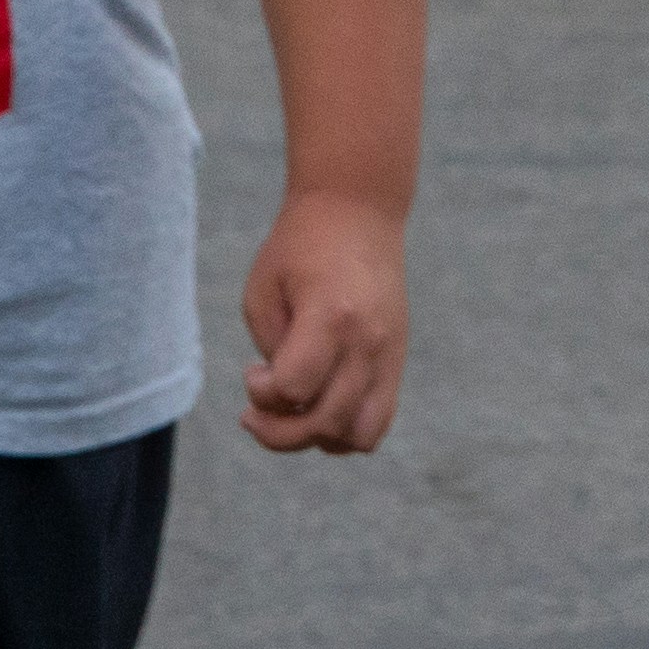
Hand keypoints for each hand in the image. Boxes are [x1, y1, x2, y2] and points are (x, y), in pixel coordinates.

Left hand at [237, 188, 408, 455]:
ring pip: (360, 436)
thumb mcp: (264, 290)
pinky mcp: (397, 358)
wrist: (358, 211)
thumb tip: (286, 399)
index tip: (252, 371)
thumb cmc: (299, 247)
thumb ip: (273, 352)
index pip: (296, 389)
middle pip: (327, 423)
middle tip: (255, 409)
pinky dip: (346, 429)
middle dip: (280, 431)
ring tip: (294, 412)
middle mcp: (367, 342)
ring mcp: (389, 353)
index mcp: (331, 316)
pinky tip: (319, 405)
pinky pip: (378, 420)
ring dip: (319, 437)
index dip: (262, 394)